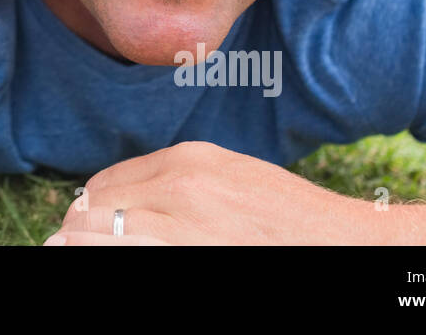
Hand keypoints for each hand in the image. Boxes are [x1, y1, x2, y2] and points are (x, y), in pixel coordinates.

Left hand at [45, 141, 376, 244]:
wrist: (352, 247)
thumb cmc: (292, 225)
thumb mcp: (231, 182)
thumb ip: (176, 186)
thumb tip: (109, 207)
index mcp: (188, 161)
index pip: (103, 185)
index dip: (87, 215)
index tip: (83, 235)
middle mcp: (180, 187)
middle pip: (88, 213)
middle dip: (76, 237)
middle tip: (73, 252)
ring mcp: (184, 227)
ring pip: (91, 238)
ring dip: (84, 249)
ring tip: (84, 258)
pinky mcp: (192, 255)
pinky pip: (123, 256)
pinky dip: (110, 259)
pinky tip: (115, 263)